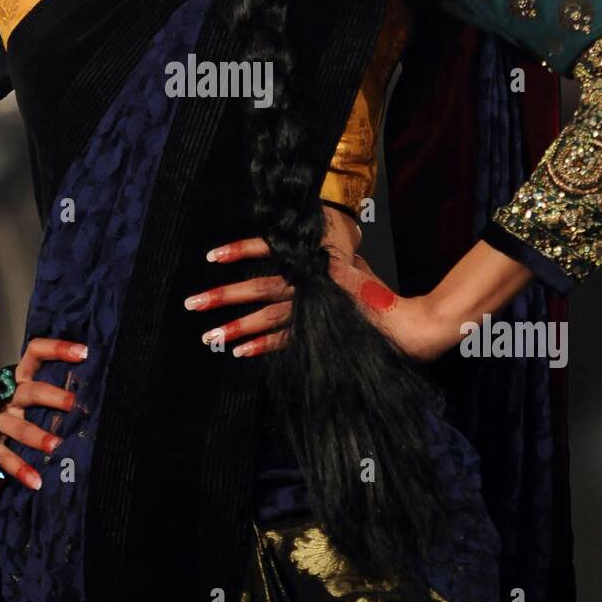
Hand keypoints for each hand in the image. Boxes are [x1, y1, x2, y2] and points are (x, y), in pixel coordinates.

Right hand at [0, 337, 87, 490]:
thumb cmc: (4, 398)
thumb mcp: (19, 384)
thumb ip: (45, 381)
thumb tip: (85, 372)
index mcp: (17, 376)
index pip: (35, 352)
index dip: (57, 349)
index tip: (84, 352)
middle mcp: (7, 396)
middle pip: (31, 392)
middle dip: (53, 396)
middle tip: (74, 403)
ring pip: (18, 427)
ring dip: (37, 437)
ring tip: (57, 446)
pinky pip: (4, 457)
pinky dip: (20, 470)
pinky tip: (36, 482)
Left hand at [184, 236, 444, 361]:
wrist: (409, 323)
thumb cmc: (380, 293)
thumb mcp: (351, 268)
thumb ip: (326, 264)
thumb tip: (307, 254)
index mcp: (314, 262)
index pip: (270, 251)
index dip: (240, 251)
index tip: (211, 256)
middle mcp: (310, 283)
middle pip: (259, 287)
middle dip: (223, 296)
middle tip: (192, 303)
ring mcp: (314, 311)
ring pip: (267, 317)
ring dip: (236, 326)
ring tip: (209, 334)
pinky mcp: (319, 335)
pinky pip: (284, 341)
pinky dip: (261, 346)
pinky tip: (239, 351)